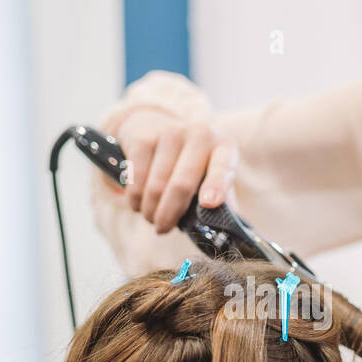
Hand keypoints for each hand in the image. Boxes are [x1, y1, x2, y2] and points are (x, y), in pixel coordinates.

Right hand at [108, 106, 239, 233]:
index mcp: (223, 147)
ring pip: (156, 185)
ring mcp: (170, 133)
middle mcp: (199, 134)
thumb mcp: (211, 176)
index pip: (223, 166)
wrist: (155, 129)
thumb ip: (222, 201)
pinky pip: (136, 178)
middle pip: (182, 184)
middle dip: (169, 213)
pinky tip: (138, 203)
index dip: (216, 185)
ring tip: (151, 216)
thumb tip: (226, 232)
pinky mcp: (143, 138)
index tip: (208, 203)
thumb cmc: (191, 163)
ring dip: (150, 209)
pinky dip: (135, 198)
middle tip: (163, 228)